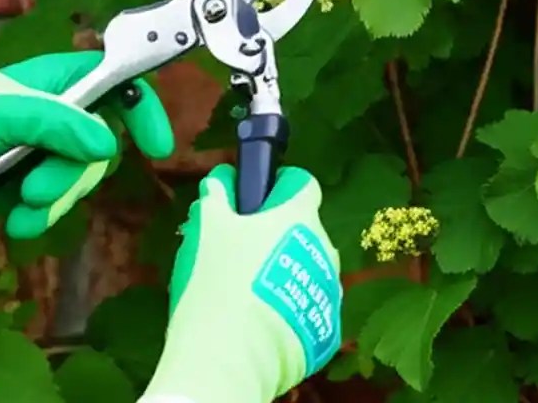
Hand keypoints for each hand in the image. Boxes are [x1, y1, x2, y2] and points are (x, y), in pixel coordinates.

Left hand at [0, 51, 173, 274]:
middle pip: (102, 144)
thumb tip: (107, 141)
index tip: (157, 145)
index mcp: (52, 81)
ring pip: (81, 180)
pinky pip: (57, 205)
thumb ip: (59, 123)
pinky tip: (13, 221)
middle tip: (38, 187)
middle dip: (75, 173)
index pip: (116, 83)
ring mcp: (41, 152)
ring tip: (20, 208)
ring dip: (55, 200)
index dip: (142, 109)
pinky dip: (40, 217)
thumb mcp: (4, 117)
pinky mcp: (28, 186)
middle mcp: (53, 114)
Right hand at [140, 165, 341, 402]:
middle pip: (302, 229)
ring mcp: (330, 290)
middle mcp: (324, 249)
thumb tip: (223, 180)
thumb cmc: (218, 279)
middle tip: (239, 252)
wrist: (230, 357)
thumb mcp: (207, 227)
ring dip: (283, 272)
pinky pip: (306, 305)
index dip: (276, 187)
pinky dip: (288, 307)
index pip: (300, 183)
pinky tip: (259, 320)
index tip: (253, 203)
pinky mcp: (326, 327)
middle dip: (276, 235)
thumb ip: (218, 196)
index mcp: (298, 217)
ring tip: (247, 292)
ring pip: (306, 268)